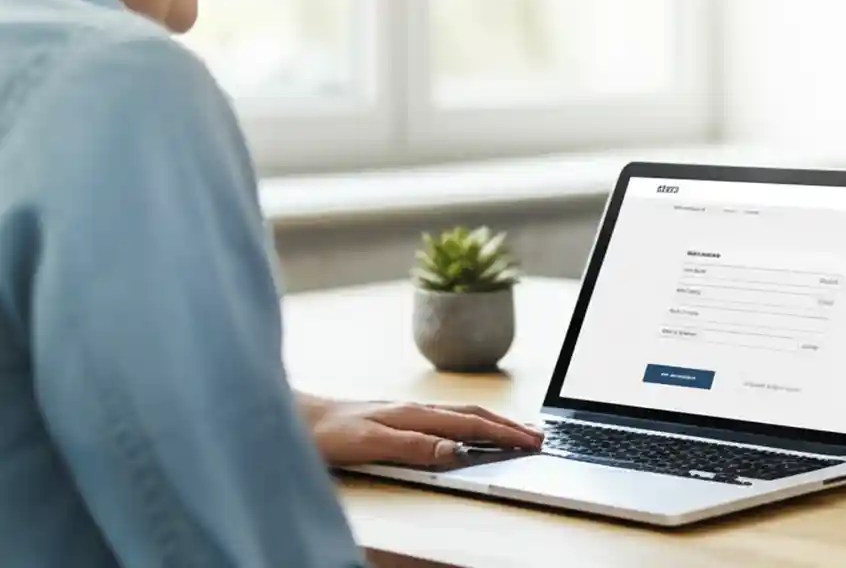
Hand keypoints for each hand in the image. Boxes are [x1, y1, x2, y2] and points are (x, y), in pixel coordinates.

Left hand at [298, 395, 542, 466]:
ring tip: (517, 430)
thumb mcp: (370, 444)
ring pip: (462, 414)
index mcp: (414, 414)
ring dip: (493, 422)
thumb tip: (457, 449)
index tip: (531, 443)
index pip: (471, 424)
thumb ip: (414, 446)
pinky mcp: (398, 417)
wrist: (295, 417)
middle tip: (539, 437)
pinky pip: (446, 418)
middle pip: (474, 414)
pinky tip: (471, 428)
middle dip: (509, 425)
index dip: (504, 435)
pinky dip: (471, 423)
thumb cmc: (326, 432)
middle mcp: (415, 408)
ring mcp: (407, 411)